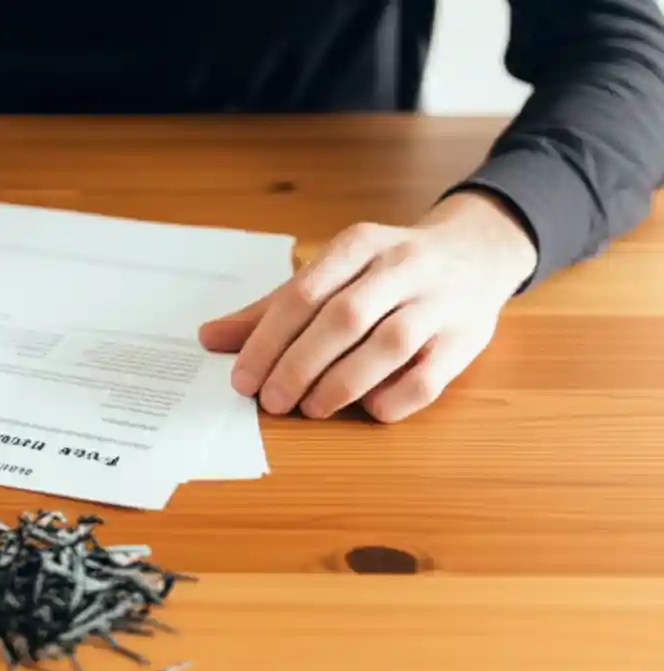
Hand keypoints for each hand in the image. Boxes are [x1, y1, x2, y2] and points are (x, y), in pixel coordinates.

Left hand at [198, 191, 538, 422]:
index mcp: (359, 244)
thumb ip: (272, 309)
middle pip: (342, 319)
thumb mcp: (330, 273)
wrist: (477, 251)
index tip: (242, 379)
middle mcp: (401, 267)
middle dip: (299, 365)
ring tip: (311, 408)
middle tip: (271, 400)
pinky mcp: (467, 338)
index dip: (267, 340)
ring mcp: (439, 302)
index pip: (303, 294)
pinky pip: (429, 377)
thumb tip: (210, 338)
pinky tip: (366, 409)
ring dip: (341, 384)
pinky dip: (393, 398)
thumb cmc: (385, 271)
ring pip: (388, 347)